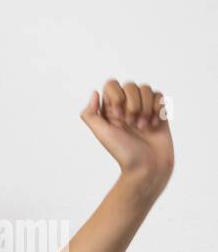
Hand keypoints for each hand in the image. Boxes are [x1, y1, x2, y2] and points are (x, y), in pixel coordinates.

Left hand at [80, 79, 173, 194]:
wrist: (148, 167)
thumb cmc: (123, 152)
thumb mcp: (101, 134)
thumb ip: (90, 114)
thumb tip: (94, 92)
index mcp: (109, 110)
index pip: (111, 85)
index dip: (117, 96)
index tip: (118, 116)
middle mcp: (125, 107)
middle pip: (130, 85)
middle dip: (133, 104)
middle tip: (131, 125)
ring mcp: (142, 108)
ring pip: (146, 89)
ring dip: (146, 108)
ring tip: (143, 128)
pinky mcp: (158, 112)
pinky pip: (160, 96)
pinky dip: (158, 109)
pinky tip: (154, 125)